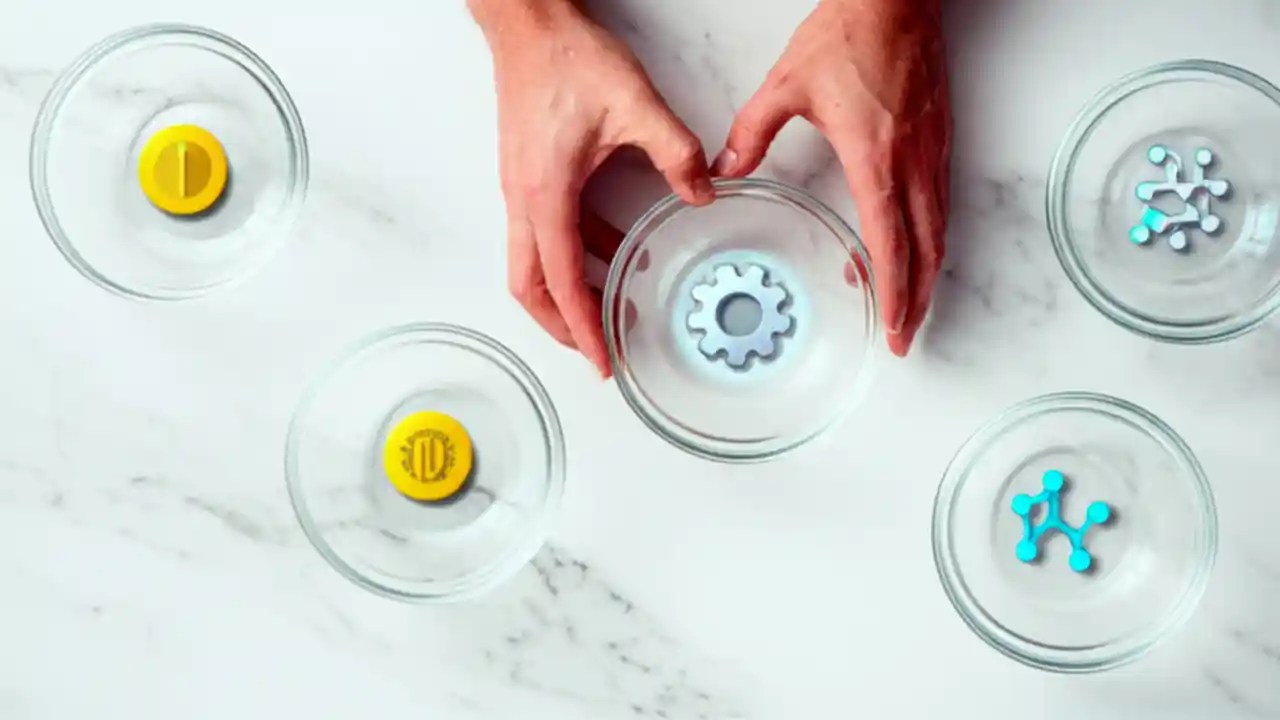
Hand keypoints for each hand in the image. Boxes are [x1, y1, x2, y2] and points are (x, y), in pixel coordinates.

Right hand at [471, 0, 714, 376]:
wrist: (529, 24)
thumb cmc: (568, 59)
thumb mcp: (635, 104)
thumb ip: (676, 153)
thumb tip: (703, 193)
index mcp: (546, 195)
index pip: (563, 282)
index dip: (584, 328)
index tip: (602, 360)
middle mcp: (524, 200)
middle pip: (530, 288)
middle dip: (561, 326)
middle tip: (597, 350)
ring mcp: (520, 189)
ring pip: (532, 263)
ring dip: (566, 293)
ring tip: (607, 310)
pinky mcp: (527, 175)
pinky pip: (545, 232)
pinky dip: (574, 254)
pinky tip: (612, 248)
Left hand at [713, 0, 951, 355]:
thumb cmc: (849, 36)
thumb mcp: (786, 86)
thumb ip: (751, 134)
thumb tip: (725, 171)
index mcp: (874, 158)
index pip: (888, 242)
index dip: (891, 291)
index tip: (892, 326)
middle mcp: (911, 163)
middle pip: (923, 250)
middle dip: (915, 301)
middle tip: (905, 337)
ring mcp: (931, 152)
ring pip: (938, 230)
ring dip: (927, 275)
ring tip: (914, 307)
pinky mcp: (938, 139)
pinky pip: (940, 202)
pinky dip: (932, 238)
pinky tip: (920, 250)